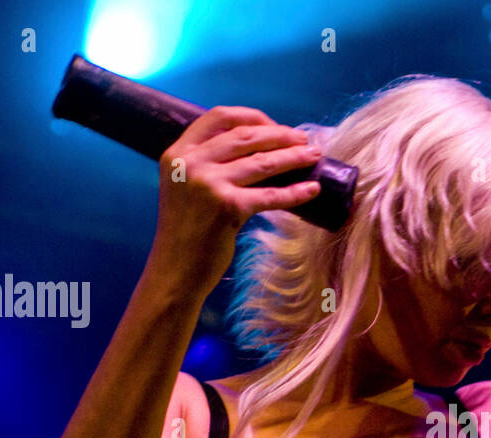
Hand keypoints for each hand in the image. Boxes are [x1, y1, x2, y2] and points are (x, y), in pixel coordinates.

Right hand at [144, 106, 324, 299]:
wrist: (176, 269)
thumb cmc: (186, 231)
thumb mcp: (184, 187)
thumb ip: (206, 163)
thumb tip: (254, 146)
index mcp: (178, 153)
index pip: (219, 116)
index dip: (252, 116)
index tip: (275, 125)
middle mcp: (190, 163)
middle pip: (245, 136)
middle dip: (280, 134)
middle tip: (304, 139)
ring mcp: (208, 184)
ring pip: (262, 162)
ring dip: (294, 156)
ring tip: (314, 156)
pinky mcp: (228, 207)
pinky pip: (270, 195)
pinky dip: (295, 192)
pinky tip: (312, 189)